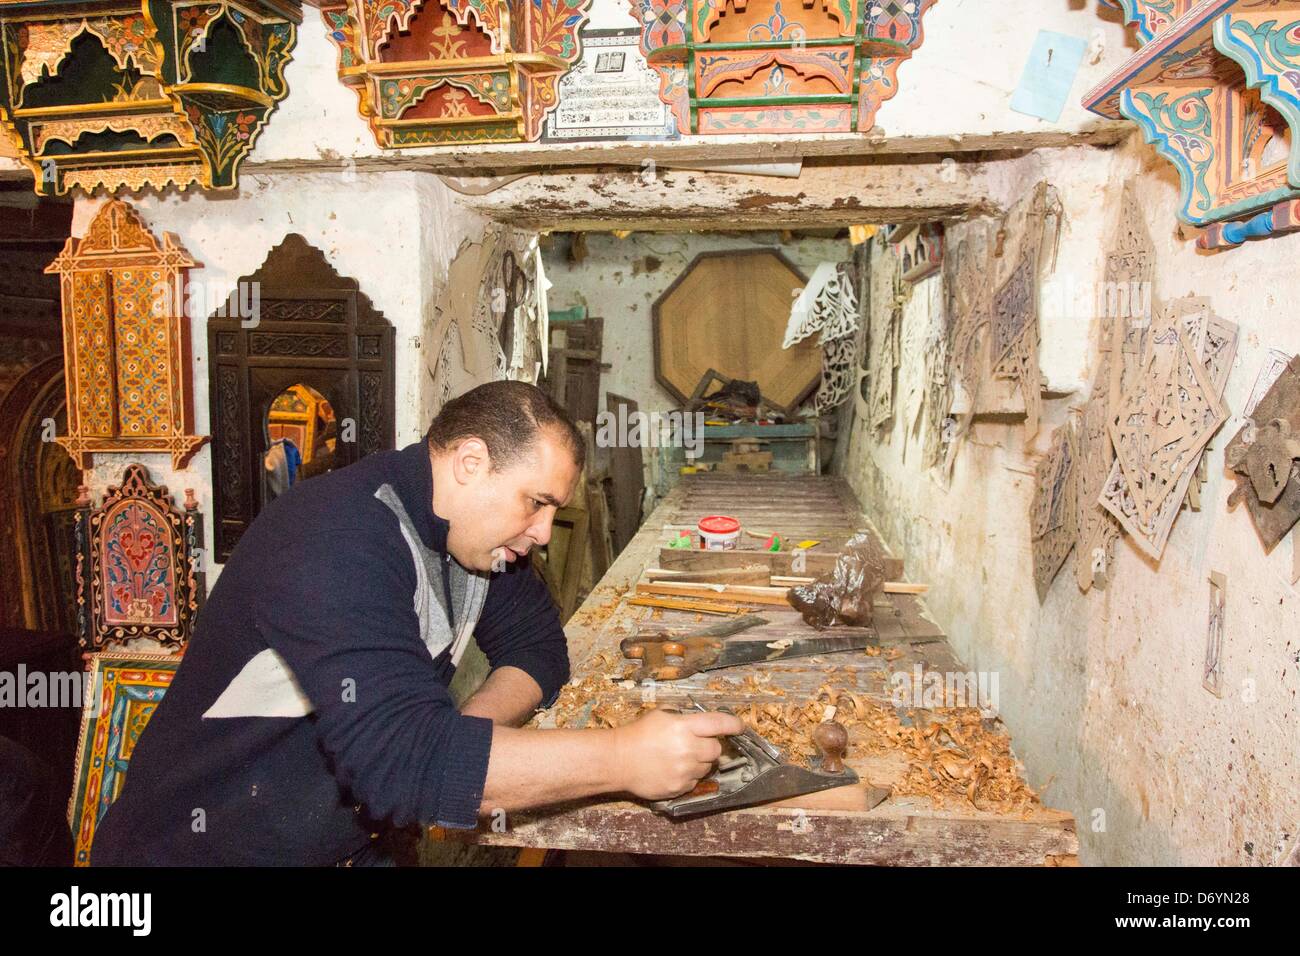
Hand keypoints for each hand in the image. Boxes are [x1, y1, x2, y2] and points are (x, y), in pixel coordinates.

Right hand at [610, 708, 743, 799]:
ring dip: (699, 762)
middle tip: (695, 744)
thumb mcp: (660, 716)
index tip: (740, 726)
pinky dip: (689, 776)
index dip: (733, 724)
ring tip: (678, 758)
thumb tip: (703, 724)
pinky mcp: (680, 787)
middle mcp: (688, 748)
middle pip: (716, 749)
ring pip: (707, 767)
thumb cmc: (637, 735)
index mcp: (684, 727)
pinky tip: (672, 769)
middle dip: (709, 746)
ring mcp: (685, 770)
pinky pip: (695, 781)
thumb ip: (684, 719)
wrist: (618, 760)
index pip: (719, 723)